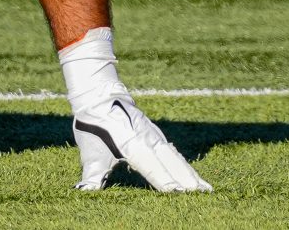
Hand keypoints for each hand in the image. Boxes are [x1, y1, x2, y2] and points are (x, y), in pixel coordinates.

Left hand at [72, 93, 211, 192]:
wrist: (99, 95)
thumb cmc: (93, 125)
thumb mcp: (90, 151)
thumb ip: (92, 174)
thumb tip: (84, 191)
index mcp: (131, 144)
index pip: (151, 166)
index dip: (164, 180)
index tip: (178, 192)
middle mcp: (146, 139)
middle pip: (170, 162)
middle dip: (186, 178)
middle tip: (204, 193)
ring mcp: (153, 135)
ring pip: (174, 157)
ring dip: (188, 172)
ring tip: (204, 187)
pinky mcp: (155, 134)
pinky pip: (172, 151)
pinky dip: (183, 163)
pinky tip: (190, 173)